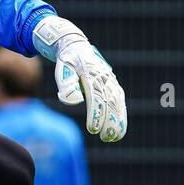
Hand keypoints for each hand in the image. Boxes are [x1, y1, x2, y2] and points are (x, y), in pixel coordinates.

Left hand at [33, 16, 126, 142]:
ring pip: (118, 102)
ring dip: (119, 120)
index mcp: (91, 74)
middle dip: (110, 121)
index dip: (96, 114)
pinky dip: (121, 113)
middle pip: (110, 102)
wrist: (75, 47)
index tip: (93, 130)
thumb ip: (67, 84)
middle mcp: (104, 77)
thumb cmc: (67, 60)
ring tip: (117, 136)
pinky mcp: (112, 83)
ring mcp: (110, 80)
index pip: (95, 98)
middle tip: (107, 138)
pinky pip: (119, 99)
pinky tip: (120, 126)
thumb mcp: (62, 68)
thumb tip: (75, 101)